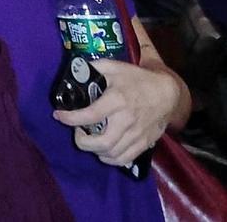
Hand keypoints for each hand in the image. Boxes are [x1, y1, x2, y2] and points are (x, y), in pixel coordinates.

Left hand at [51, 59, 178, 167]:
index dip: (70, 118)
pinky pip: (124, 159)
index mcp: (117, 100)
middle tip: (76, 133)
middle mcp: (126, 120)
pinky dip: (110, 159)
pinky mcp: (144, 143)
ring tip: (89, 140)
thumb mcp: (114, 67)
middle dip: (82, 142)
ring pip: (111, 153)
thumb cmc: (137, 79)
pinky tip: (103, 151)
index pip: (90, 115)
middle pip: (101, 142)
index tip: (58, 116)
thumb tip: (73, 70)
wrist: (167, 93)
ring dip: (94, 150)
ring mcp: (136, 134)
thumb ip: (94, 68)